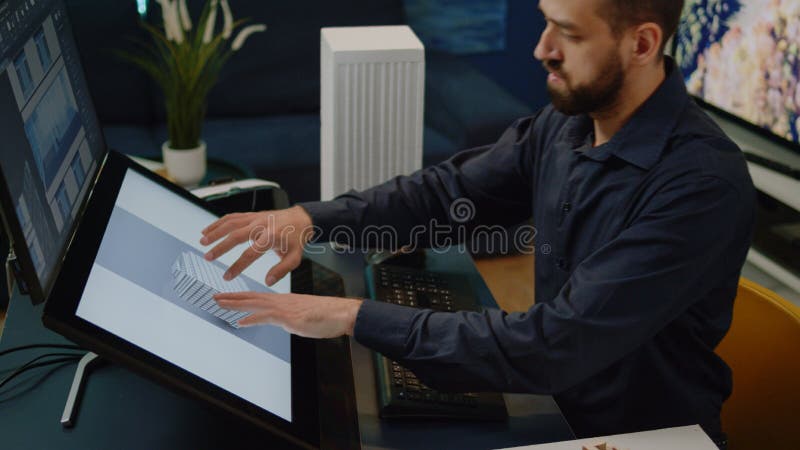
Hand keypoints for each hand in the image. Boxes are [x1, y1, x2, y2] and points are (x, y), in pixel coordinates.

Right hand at [200, 206, 313, 285]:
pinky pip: (232, 217)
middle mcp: (261, 225)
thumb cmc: (295, 240)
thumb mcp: (294, 258)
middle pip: (236, 236)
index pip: (251, 254)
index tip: (226, 276)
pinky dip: (218, 223)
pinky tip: (207, 230)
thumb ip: (281, 270)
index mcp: (271, 237)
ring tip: (202, 242)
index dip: (237, 266)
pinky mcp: (251, 214)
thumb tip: (268, 282)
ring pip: (231, 223)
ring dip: (215, 232)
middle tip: (208, 258)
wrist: (300, 219)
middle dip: (220, 247)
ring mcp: (254, 218)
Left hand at [214, 292, 362, 337]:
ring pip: (255, 303)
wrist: (341, 313)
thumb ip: (291, 318)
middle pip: (252, 297)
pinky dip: (252, 318)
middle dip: (232, 297)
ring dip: (236, 303)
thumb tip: (286, 321)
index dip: (242, 297)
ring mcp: (285, 308)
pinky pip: (266, 316)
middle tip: (215, 297)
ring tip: (220, 303)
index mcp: (285, 301)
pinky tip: (241, 321)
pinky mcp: (289, 317)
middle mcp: (282, 301)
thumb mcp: (304, 316)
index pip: (258, 297)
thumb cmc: (327, 315)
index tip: (228, 297)